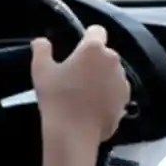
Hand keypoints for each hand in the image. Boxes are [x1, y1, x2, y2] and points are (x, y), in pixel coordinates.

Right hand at [30, 25, 130, 141]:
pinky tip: (92, 106)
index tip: (77, 50)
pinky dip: (108, 95)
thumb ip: (41, 50)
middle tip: (75, 76)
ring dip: (102, 77)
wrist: (73, 134)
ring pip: (111, 72)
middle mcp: (112, 61)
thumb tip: (41, 41)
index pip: (96, 31)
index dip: (87, 37)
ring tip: (84, 93)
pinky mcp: (125, 99)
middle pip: (104, 54)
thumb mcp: (41, 70)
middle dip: (93, 61)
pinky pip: (116, 91)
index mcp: (94, 49)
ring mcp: (122, 81)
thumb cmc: (56, 99)